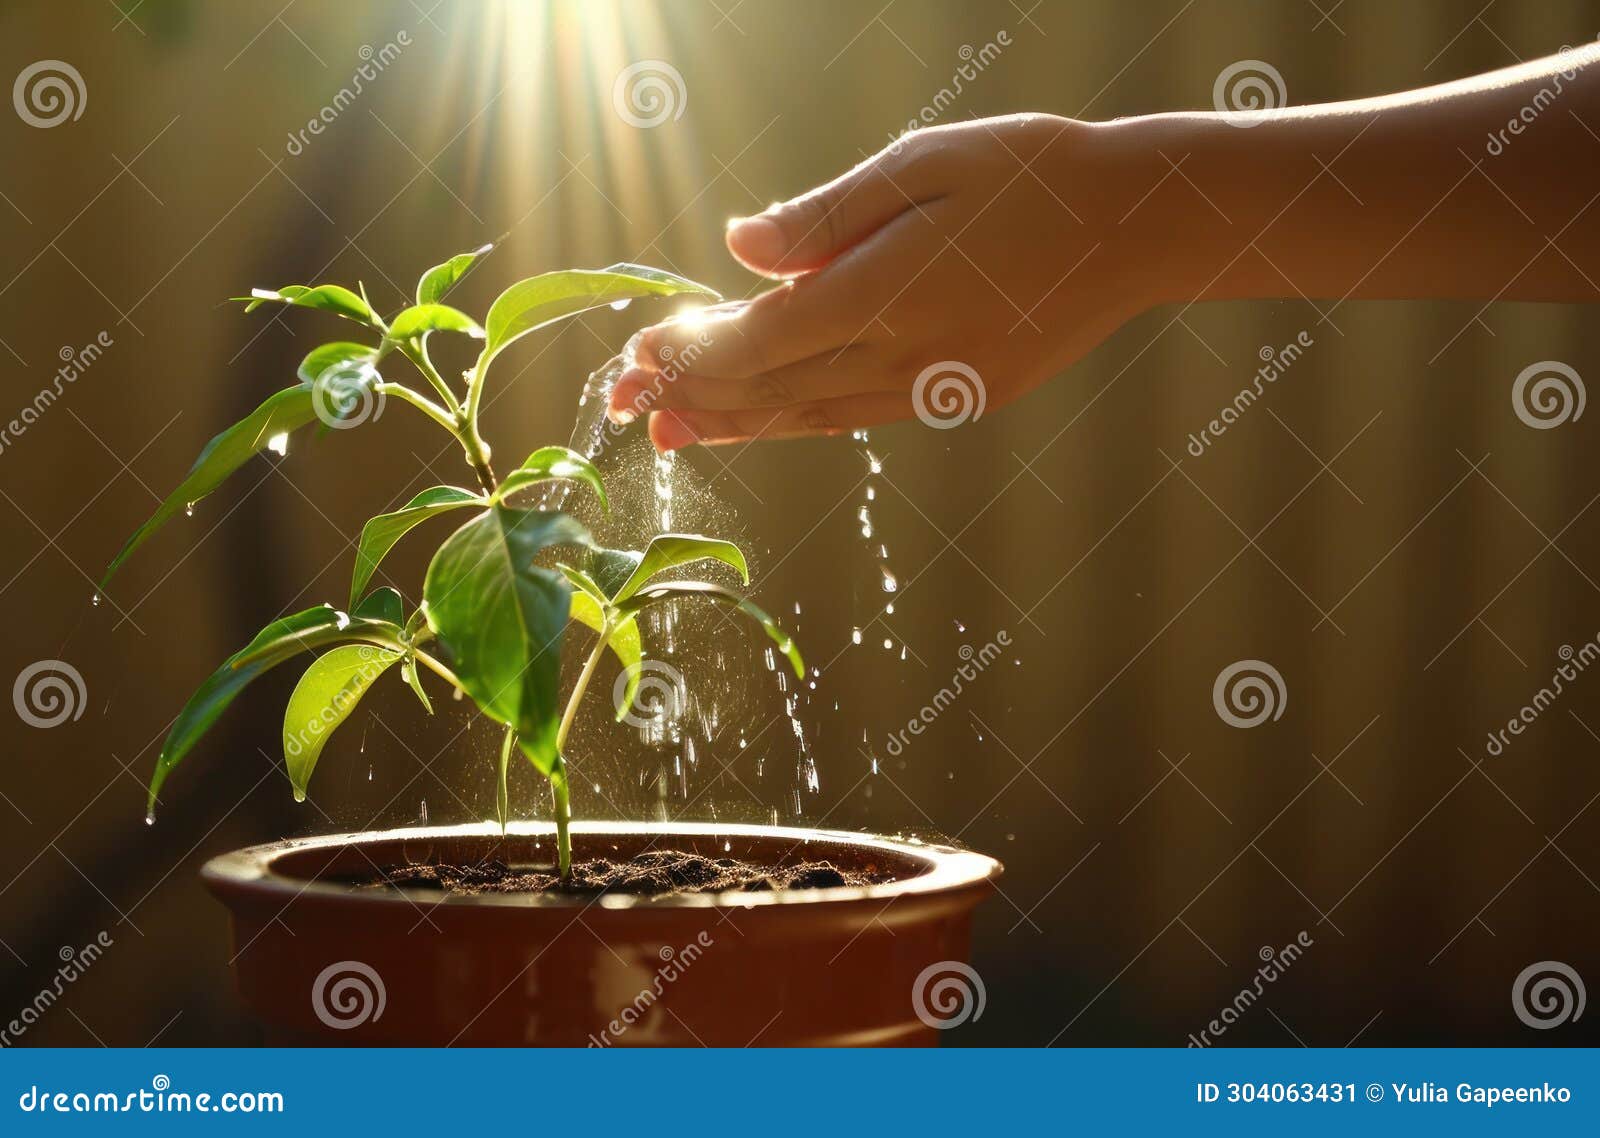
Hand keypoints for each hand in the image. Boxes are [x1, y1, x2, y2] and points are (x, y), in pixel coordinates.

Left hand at [610, 114, 1171, 449]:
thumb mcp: (921, 165)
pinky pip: (853, 415)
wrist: (1134, 227)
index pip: (757, 341)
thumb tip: (739, 246)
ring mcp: (929, 388)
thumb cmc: (1028, 174)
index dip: (692, 349)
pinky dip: (793, 418)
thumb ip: (823, 217)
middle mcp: (899, 358)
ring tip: (669, 429)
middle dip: (690, 393)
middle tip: (625, 397)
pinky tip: (760, 417)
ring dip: (731, 421)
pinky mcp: (954, 396)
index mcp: (882, 295)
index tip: (643, 343)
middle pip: (768, 390)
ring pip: (806, 416)